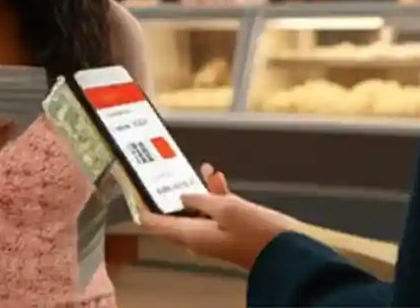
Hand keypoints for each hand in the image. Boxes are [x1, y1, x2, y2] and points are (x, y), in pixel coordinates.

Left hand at [138, 164, 298, 270]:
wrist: (288, 251)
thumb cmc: (257, 231)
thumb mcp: (227, 208)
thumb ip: (201, 199)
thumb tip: (182, 195)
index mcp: (190, 235)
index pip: (155, 223)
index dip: (142, 206)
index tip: (131, 188)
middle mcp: (198, 237)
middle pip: (172, 214)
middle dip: (166, 194)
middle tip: (155, 173)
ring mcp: (214, 235)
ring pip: (195, 209)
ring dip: (194, 189)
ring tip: (192, 167)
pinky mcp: (229, 231)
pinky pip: (214, 210)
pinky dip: (214, 193)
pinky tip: (214, 174)